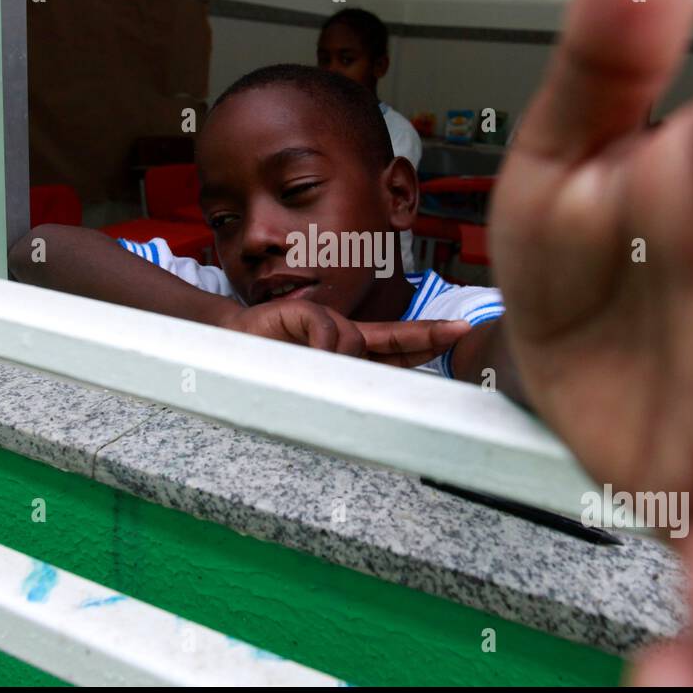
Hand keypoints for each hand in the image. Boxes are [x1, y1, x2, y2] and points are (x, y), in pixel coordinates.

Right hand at [221, 301, 469, 367]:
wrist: (230, 344)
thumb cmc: (272, 364)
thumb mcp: (311, 379)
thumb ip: (340, 379)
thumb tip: (361, 379)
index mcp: (351, 349)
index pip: (396, 345)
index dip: (428, 338)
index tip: (461, 331)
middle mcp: (344, 334)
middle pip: (394, 336)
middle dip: (428, 334)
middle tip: (461, 330)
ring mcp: (325, 324)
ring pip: (353, 341)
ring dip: (334, 360)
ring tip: (303, 368)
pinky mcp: (302, 313)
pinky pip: (326, 331)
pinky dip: (319, 347)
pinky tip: (299, 354)